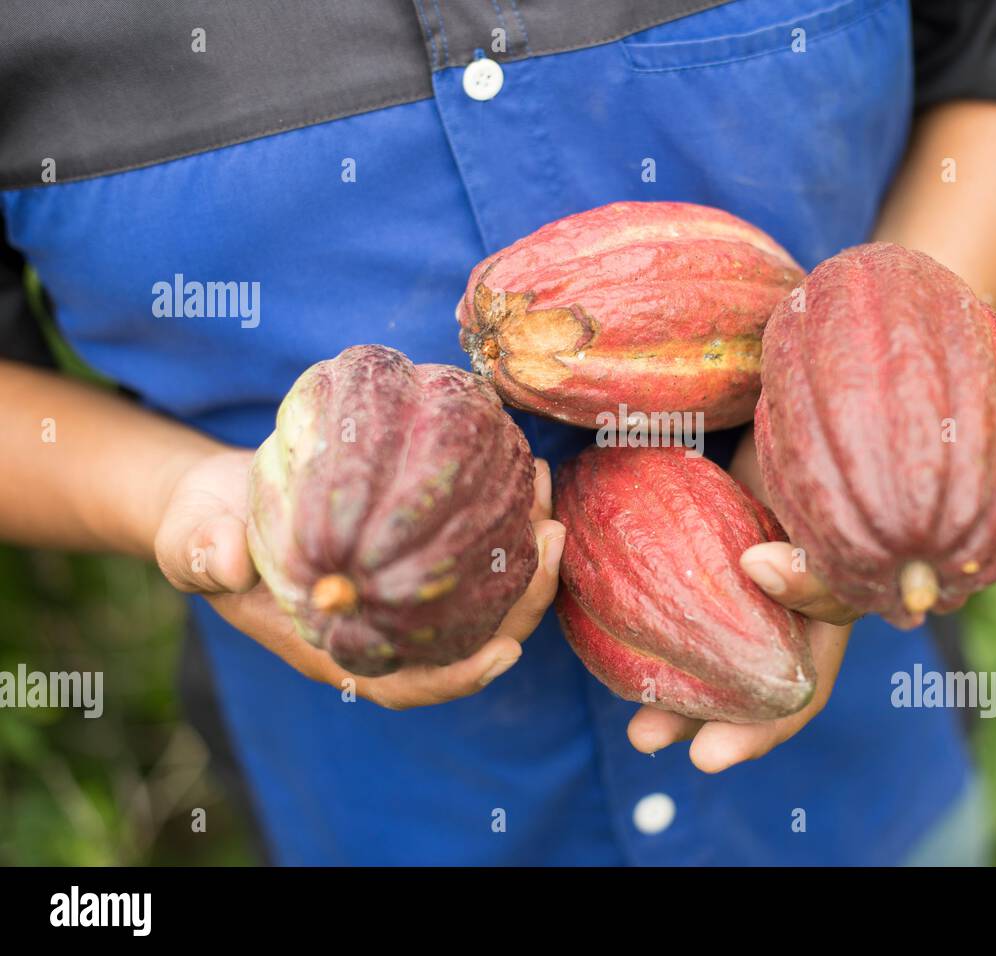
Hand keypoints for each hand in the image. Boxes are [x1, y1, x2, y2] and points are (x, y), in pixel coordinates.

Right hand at [153, 448, 564, 708]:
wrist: (221, 499)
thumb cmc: (205, 526)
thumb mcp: (191, 537)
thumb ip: (200, 552)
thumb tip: (222, 561)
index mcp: (338, 643)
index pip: (408, 681)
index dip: (459, 676)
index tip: (506, 652)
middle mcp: (383, 623)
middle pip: (468, 633)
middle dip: (520, 599)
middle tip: (551, 538)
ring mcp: (402, 586)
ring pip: (481, 586)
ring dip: (523, 548)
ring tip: (546, 491)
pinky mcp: (413, 547)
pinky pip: (471, 543)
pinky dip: (501, 513)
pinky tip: (522, 467)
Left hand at [627, 429, 995, 771]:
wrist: (863, 363)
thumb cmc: (915, 403)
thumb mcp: (957, 432)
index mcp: (867, 572)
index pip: (838, 605)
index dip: (804, 593)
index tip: (758, 564)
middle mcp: (818, 589)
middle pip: (781, 674)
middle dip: (737, 719)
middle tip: (680, 746)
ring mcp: (773, 573)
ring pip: (734, 658)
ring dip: (687, 698)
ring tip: (638, 727)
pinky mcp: (733, 538)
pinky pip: (699, 604)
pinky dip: (665, 635)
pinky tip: (618, 658)